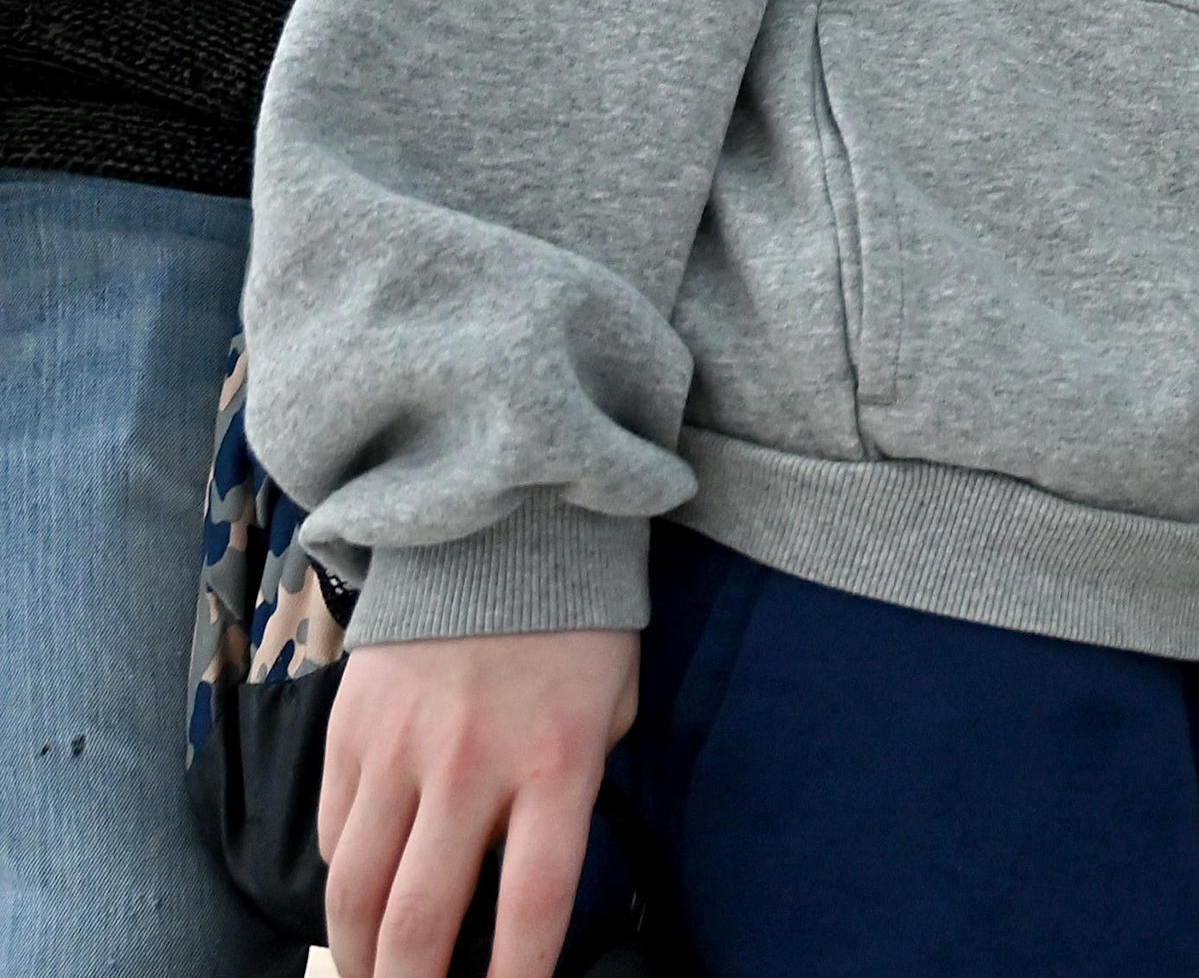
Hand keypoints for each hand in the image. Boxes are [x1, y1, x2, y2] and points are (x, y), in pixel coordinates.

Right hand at [319, 627, 638, 977]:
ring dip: (356, 957)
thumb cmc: (577, 623)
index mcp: (558, 759)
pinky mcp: (348, 730)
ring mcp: (399, 748)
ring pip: (352, 892)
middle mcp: (471, 762)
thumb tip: (526, 868)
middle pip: (419, 920)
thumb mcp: (613, 703)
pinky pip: (330, 833)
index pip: (534, 901)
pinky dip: (340, 882)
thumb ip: (575, 786)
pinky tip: (359, 900)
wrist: (507, 519)